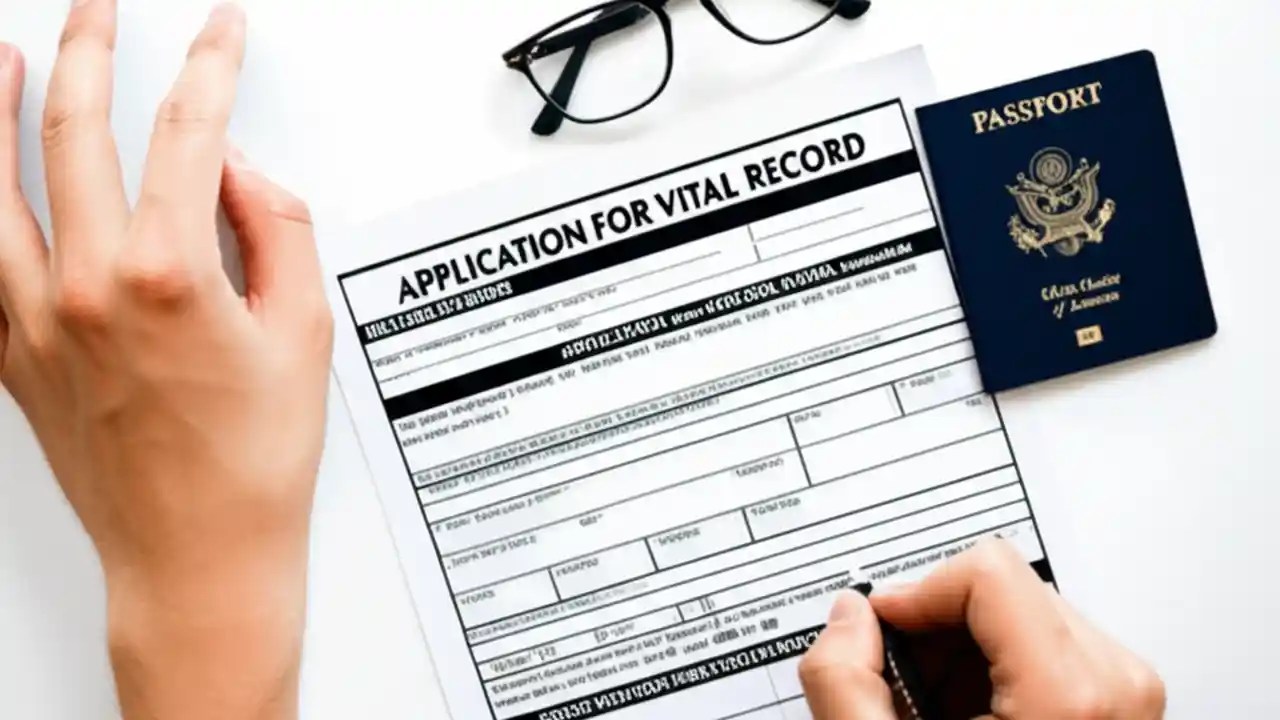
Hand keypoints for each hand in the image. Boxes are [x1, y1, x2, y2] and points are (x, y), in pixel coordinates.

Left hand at [0, 3, 329, 718]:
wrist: (197, 560)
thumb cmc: (251, 468)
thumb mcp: (303, 335)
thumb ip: (276, 231)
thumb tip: (239, 174)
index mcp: (165, 277)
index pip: (186, 131)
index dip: (207, 64)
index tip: (218, 32)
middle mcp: (85, 288)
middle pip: (74, 129)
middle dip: (89, 46)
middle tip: (97, 8)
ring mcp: (36, 320)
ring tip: (4, 54)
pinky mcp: (13, 355)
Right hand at [799, 540, 1165, 718]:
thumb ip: (846, 685)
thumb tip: (848, 621)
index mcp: (1071, 697)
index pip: (987, 572)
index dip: (916, 596)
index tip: (882, 631)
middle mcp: (1115, 688)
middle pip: (1004, 589)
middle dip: (938, 632)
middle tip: (902, 690)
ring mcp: (1126, 698)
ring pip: (1023, 615)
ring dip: (963, 656)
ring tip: (938, 718)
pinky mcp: (1120, 708)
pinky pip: (1047, 649)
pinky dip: (995, 674)